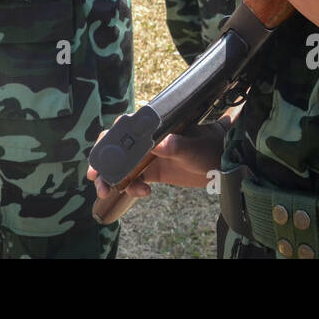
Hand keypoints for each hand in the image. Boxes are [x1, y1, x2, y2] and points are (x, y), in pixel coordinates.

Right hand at [87, 119, 226, 200]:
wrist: (223, 162)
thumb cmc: (210, 147)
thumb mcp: (194, 147)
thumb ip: (177, 145)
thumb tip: (158, 144)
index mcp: (154, 125)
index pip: (124, 126)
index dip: (108, 139)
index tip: (100, 154)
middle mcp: (146, 138)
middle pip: (115, 146)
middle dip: (101, 161)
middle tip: (95, 178)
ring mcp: (146, 155)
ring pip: (119, 165)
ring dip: (110, 178)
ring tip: (107, 192)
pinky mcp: (151, 170)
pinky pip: (132, 179)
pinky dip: (129, 187)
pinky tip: (141, 192)